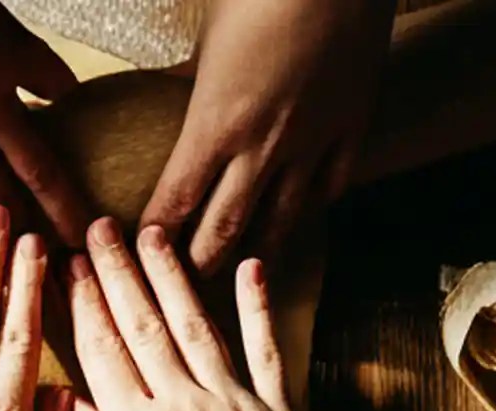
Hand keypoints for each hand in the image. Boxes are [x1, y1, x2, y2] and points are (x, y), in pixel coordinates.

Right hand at [66, 218, 333, 410]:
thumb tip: (76, 402)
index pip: (101, 351)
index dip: (82, 303)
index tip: (68, 264)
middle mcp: (182, 405)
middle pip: (143, 326)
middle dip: (118, 273)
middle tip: (100, 229)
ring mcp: (234, 404)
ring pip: (196, 326)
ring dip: (172, 276)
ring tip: (153, 234)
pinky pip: (266, 352)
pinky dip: (257, 309)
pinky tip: (249, 270)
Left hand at [142, 0, 392, 272]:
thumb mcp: (204, 37)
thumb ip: (192, 83)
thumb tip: (175, 103)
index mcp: (215, 123)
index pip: (175, 201)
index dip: (156, 237)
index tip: (140, 259)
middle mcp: (264, 147)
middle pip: (225, 230)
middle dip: (200, 265)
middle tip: (183, 288)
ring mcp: (315, 141)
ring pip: (283, 221)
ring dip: (258, 252)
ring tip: (242, 275)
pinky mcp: (355, 126)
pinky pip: (333, 187)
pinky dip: (313, 208)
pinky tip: (303, 216)